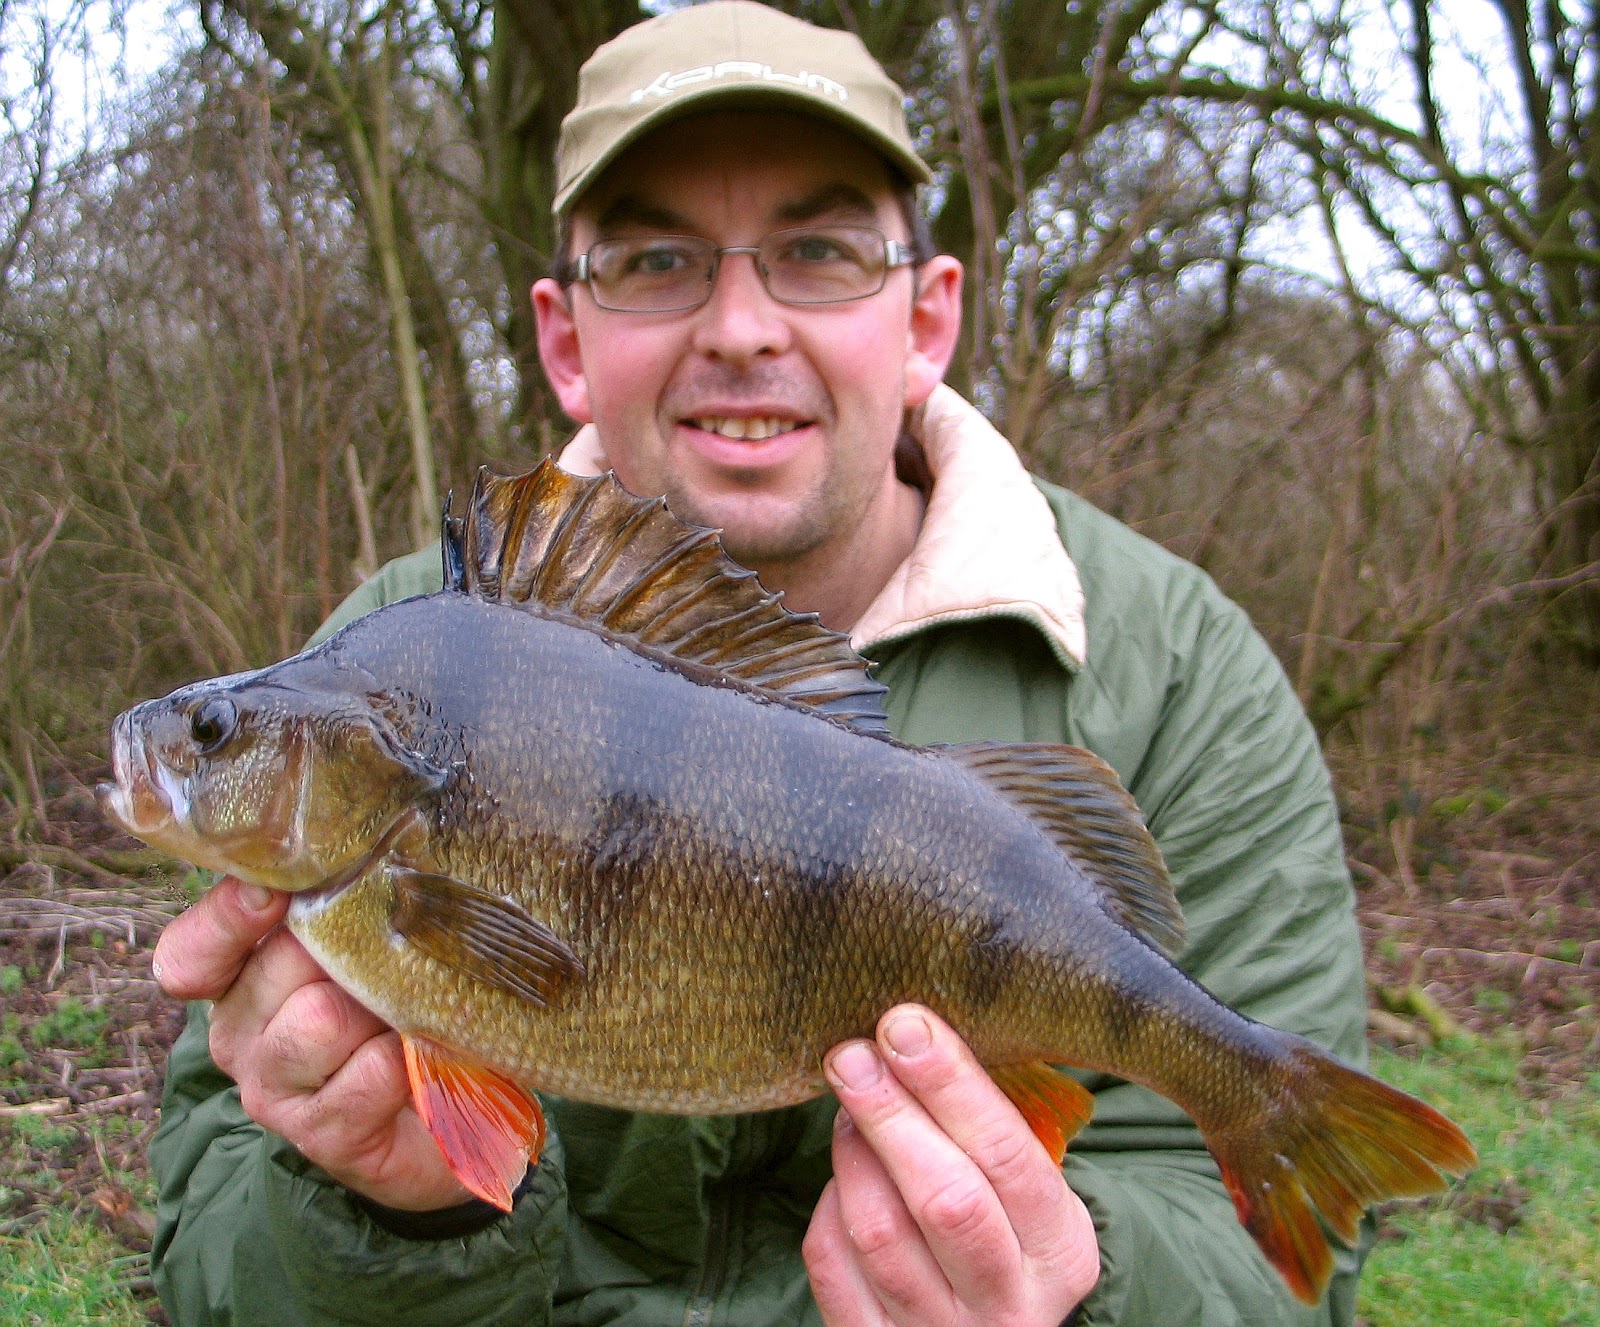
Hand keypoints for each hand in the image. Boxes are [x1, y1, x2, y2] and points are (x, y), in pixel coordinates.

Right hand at [152, 876, 475, 1211]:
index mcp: (238, 977)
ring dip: (384, 1008)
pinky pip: (368, 1076)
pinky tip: (419, 1056)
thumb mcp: (370, 941)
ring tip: (411, 1011)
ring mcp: (273, 1089)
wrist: (457, 1101)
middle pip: (281, 967)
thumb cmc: (401, 1001)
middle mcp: (239, 1033)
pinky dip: (407, 1059)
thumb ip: (346, 902)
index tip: (273, 894)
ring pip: (320, 1021)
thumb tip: (356, 854)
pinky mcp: (320, 1135)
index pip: (191, 953)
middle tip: (402, 955)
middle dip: (355, 952)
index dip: (225, 920)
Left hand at [803, 1005, 1098, 1325]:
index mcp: (1058, 1251)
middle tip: (852, 1053)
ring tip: (847, 1106)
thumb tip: (911, 1032)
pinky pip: (833, 1264)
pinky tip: (842, 1175)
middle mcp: (1007, 1303)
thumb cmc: (1003, 1230)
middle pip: (945, 1200)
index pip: (1008, 1156)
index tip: (906, 1025)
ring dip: (853, 1152)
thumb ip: (986, 1129)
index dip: (952, 1085)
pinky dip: (828, 1206)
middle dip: (892, 1113)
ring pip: (879, 1233)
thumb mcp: (1027, 1191)